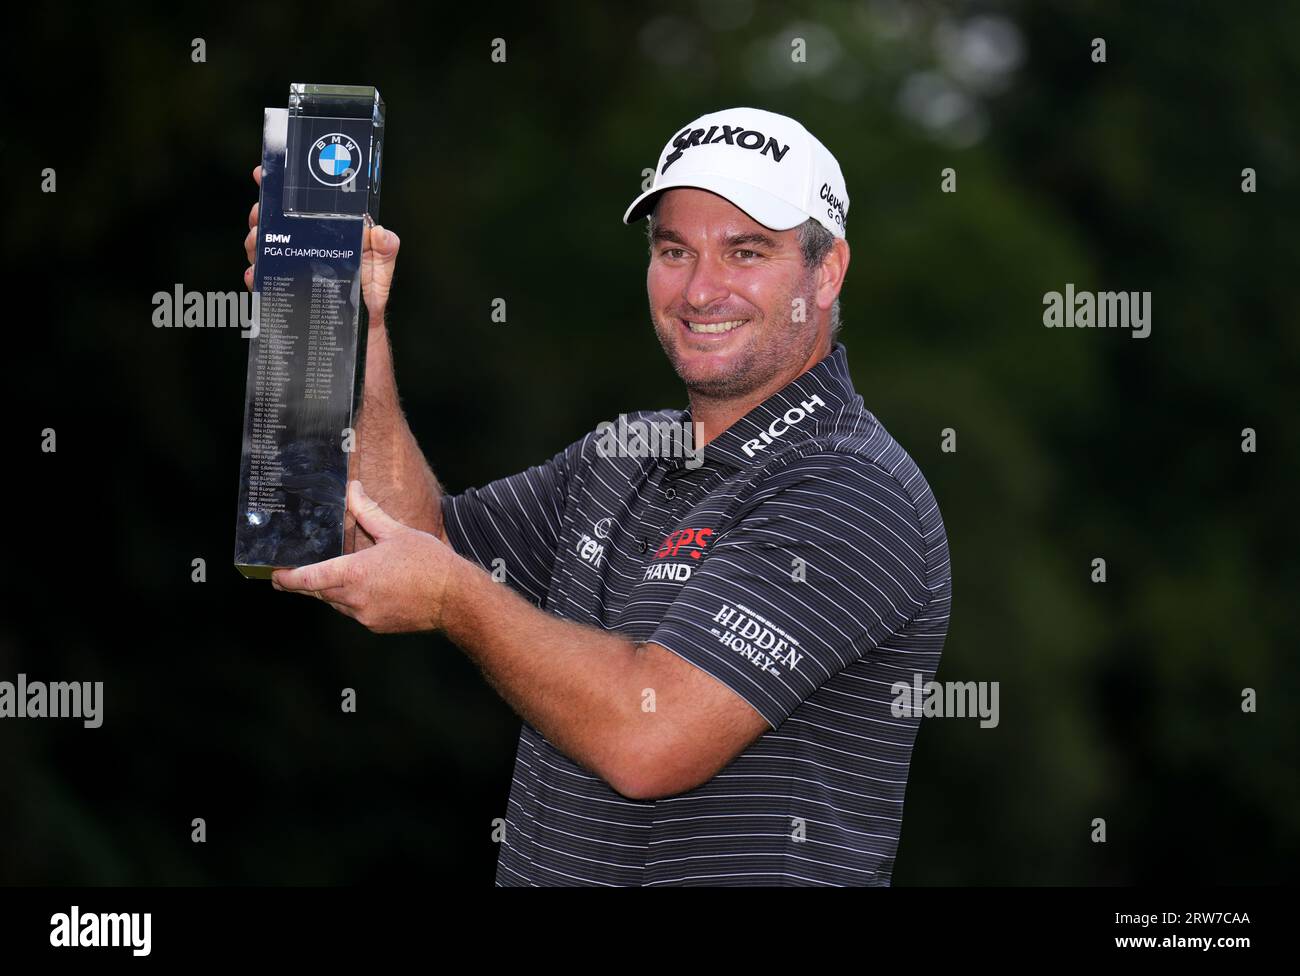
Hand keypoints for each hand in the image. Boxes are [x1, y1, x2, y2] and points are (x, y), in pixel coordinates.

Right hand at [243, 164, 400, 322]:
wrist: (361, 324)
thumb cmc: (370, 291)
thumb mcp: (382, 265)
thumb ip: (386, 247)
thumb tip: (380, 232)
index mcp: (323, 230)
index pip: (297, 204)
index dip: (278, 187)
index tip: (264, 175)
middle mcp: (302, 244)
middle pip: (272, 221)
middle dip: (260, 214)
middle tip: (259, 215)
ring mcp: (289, 264)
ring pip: (260, 246)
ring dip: (254, 241)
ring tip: (256, 241)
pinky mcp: (283, 287)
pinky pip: (262, 279)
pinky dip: (255, 275)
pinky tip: (256, 273)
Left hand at [271, 481, 453, 632]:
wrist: (455, 599)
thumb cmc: (429, 563)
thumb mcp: (396, 532)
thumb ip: (368, 512)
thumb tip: (353, 490)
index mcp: (355, 573)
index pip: (308, 579)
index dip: (286, 578)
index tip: (273, 575)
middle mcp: (354, 598)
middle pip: (318, 592)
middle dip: (306, 583)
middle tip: (292, 574)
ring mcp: (365, 615)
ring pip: (336, 603)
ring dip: (331, 590)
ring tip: (336, 575)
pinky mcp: (376, 625)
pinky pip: (354, 612)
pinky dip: (353, 600)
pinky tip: (367, 588)